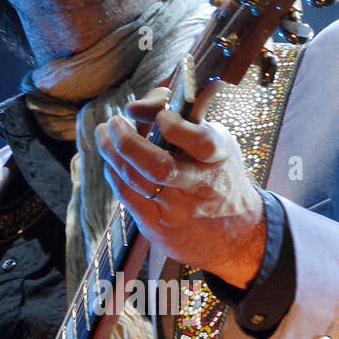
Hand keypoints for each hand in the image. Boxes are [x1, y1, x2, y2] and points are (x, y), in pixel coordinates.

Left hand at [94, 84, 266, 288]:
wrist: (235, 230)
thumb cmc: (219, 173)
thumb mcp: (215, 138)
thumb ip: (181, 114)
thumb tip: (135, 108)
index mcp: (218, 159)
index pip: (200, 143)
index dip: (175, 127)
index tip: (163, 117)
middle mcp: (200, 186)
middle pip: (159, 167)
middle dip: (127, 141)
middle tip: (114, 122)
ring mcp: (178, 210)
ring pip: (135, 181)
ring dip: (111, 153)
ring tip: (104, 134)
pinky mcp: (159, 227)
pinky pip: (127, 197)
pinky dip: (114, 173)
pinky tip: (111, 160)